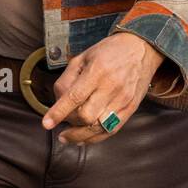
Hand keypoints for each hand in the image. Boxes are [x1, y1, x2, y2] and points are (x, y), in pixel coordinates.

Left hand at [42, 32, 162, 143]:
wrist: (141, 49)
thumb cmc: (109, 51)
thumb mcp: (83, 57)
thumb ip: (68, 78)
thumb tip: (57, 101)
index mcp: (97, 71)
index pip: (75, 97)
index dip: (58, 112)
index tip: (46, 124)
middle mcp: (111, 87)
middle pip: (86, 116)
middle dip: (70, 122)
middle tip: (63, 119)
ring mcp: (123, 100)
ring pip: (98, 127)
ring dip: (79, 135)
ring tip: (67, 136)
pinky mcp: (130, 109)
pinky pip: (111, 130)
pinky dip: (95, 138)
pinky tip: (83, 138)